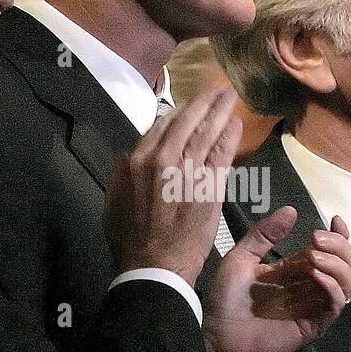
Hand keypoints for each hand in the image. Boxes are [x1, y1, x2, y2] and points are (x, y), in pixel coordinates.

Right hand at [104, 86, 240, 286]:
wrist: (155, 264)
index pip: (162, 125)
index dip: (179, 112)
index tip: (190, 105)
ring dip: (220, 110)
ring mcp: (189, 170)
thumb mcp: (114, 200)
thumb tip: (130, 154)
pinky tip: (236, 123)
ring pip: (207, 131)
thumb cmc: (131, 238)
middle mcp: (163, 158)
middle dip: (204, 101)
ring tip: (230, 95)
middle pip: (187, 120)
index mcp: (138, 159)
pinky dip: (229, 135)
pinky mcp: (210, 185)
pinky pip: (222, 152)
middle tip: (217, 87)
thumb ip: (122, 172)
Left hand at [203, 209, 350, 351]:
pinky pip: (336, 305)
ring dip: (337, 265)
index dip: (340, 236)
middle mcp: (309, 286)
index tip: (336, 219)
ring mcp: (313, 306)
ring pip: (347, 283)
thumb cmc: (225, 298)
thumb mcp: (241, 257)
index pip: (331, 251)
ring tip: (313, 257)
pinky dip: (332, 287)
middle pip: (345, 264)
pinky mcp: (313, 325)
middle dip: (338, 246)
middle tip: (316, 240)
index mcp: (295, 269)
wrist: (215, 334)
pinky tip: (316, 276)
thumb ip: (264, 234)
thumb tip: (291, 209)